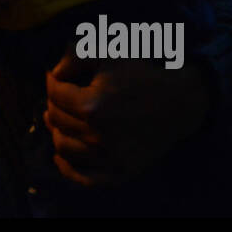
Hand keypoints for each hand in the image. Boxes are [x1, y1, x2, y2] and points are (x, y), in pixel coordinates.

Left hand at [43, 45, 210, 186]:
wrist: (180, 102)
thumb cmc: (143, 74)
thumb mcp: (109, 54)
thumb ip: (75, 55)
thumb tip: (54, 73)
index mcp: (92, 105)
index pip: (55, 93)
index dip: (52, 81)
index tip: (56, 77)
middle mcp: (98, 135)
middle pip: (57, 119)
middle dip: (53, 102)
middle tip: (59, 95)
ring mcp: (109, 157)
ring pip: (64, 147)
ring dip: (56, 130)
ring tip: (58, 119)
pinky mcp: (120, 172)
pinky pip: (84, 178)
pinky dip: (68, 168)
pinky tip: (60, 156)